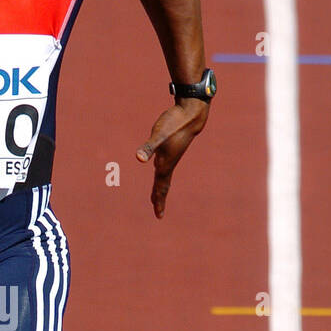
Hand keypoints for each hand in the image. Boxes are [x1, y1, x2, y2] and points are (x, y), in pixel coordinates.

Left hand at [135, 98, 208, 218]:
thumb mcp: (158, 135)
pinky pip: (164, 165)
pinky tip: (158, 169)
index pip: (160, 187)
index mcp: (165, 163)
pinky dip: (160, 172)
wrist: (190, 115)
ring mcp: (170, 156)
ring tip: (156, 197)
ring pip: (164, 176)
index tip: (158, 215)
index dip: (158, 200)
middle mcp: (168, 162)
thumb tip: (139, 158)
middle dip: (159, 199)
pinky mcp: (170, 148)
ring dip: (160, 188)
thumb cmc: (174, 124)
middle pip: (163, 185)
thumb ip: (149, 147)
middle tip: (158, 213)